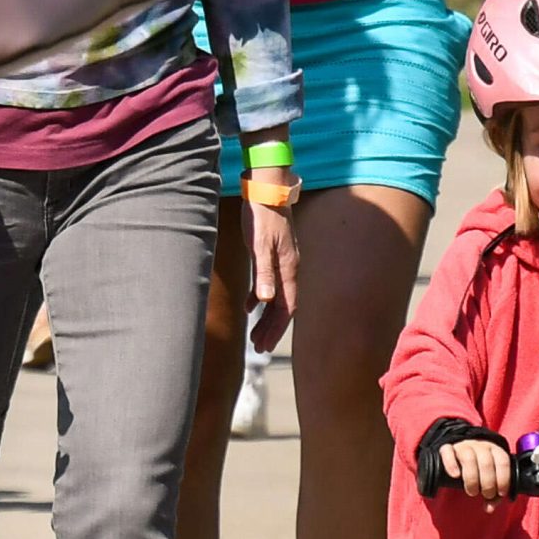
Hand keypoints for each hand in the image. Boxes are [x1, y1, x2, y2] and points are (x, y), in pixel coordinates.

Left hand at [247, 176, 301, 351]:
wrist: (266, 190)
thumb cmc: (261, 216)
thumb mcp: (259, 245)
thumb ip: (263, 273)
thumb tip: (265, 302)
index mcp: (288, 269)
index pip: (285, 308)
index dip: (276, 329)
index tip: (264, 346)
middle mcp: (288, 269)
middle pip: (282, 307)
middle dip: (271, 329)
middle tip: (258, 348)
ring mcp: (281, 262)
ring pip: (276, 298)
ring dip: (265, 318)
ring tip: (255, 336)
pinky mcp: (272, 255)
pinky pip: (269, 284)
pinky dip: (259, 298)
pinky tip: (250, 308)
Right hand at [437, 438, 512, 502]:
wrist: (460, 456)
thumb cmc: (479, 472)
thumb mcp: (490, 481)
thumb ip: (494, 496)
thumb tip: (489, 509)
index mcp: (495, 451)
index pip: (503, 461)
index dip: (503, 479)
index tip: (500, 493)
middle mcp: (480, 446)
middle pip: (486, 462)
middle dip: (488, 483)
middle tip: (486, 495)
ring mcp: (463, 446)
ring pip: (468, 457)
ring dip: (471, 478)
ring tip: (472, 492)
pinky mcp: (447, 448)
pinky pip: (448, 451)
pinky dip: (451, 464)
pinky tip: (455, 475)